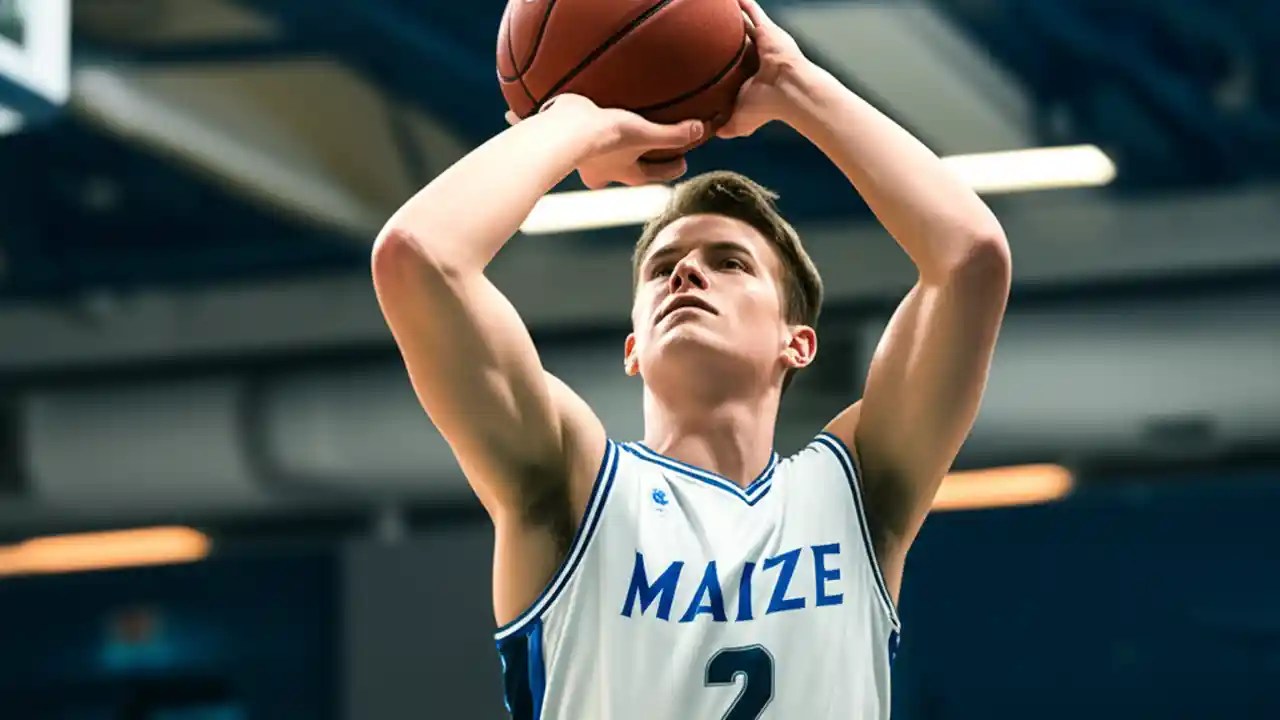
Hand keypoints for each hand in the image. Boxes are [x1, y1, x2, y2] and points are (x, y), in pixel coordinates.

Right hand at [505, 95, 704, 189]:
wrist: (564, 129)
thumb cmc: (605, 134)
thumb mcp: (643, 132)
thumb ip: (672, 134)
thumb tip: (702, 130)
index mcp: (622, 172)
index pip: (651, 176)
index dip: (669, 169)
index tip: (682, 163)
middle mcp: (599, 171)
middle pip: (619, 174)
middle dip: (629, 168)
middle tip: (639, 158)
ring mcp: (579, 159)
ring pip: (589, 159)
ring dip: (595, 151)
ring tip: (599, 137)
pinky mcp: (559, 141)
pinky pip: (556, 138)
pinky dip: (547, 128)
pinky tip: (525, 118)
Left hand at [717, 0, 809, 139]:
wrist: (789, 93)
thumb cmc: (767, 108)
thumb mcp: (739, 121)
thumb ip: (725, 126)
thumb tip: (712, 133)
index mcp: (746, 75)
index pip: (728, 64)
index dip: (715, 60)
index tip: (698, 56)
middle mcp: (753, 57)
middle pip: (734, 41)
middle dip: (721, 34)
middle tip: (703, 26)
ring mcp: (761, 42)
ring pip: (742, 23)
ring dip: (731, 16)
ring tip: (715, 8)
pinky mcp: (767, 30)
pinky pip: (753, 11)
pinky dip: (744, 3)